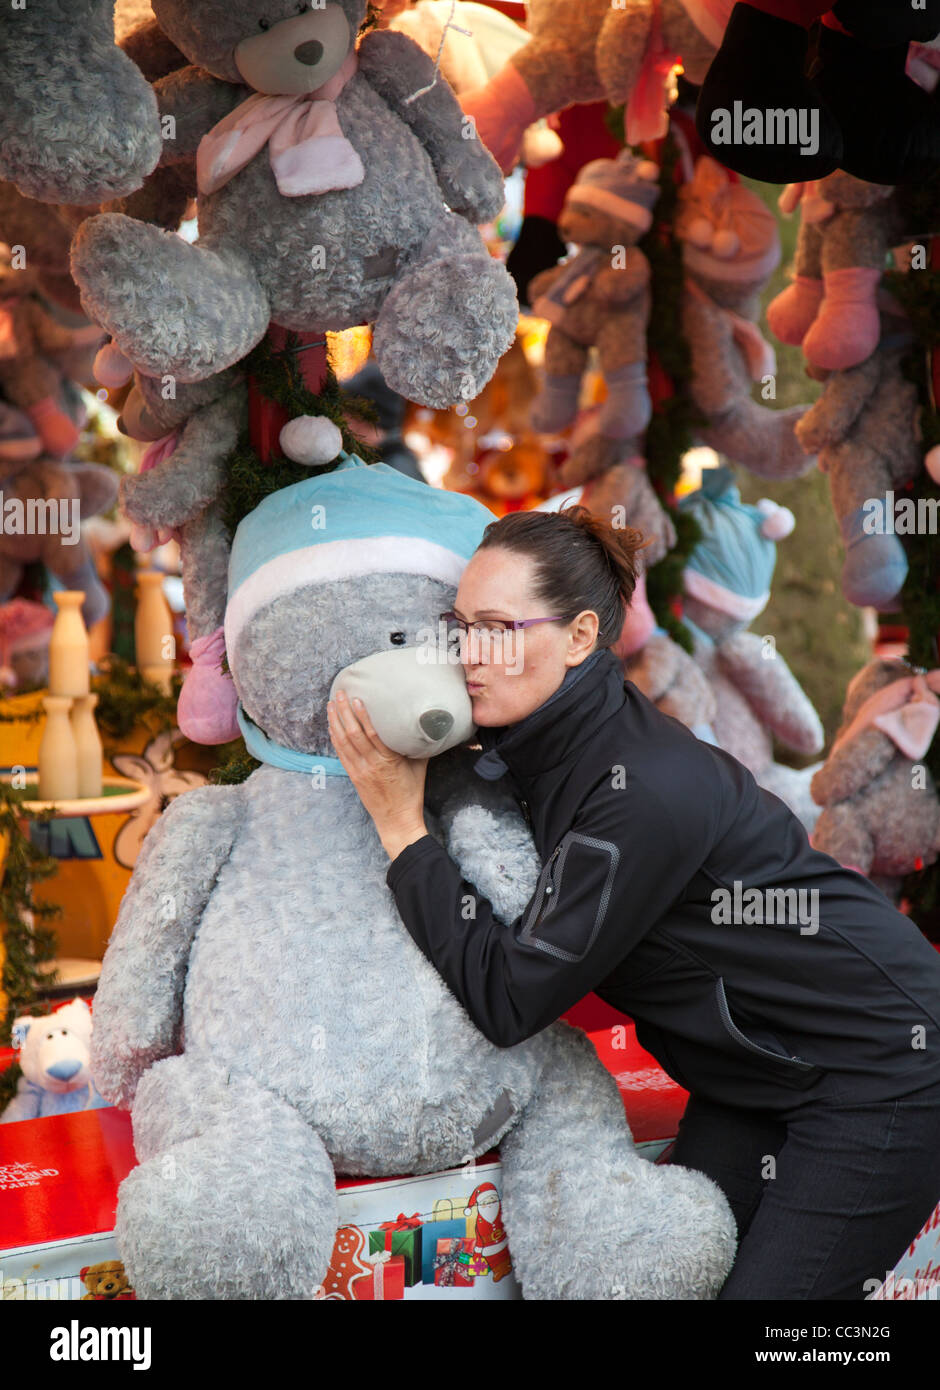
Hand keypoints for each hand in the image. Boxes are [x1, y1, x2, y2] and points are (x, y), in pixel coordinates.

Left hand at [327, 689, 428, 859]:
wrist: (397, 820)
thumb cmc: (411, 792)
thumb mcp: (419, 767)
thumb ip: (418, 746)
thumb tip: (427, 724)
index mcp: (388, 761)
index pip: (372, 734)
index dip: (362, 715)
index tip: (357, 699)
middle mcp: (371, 765)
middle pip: (353, 734)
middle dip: (344, 712)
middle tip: (339, 693)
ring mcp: (360, 771)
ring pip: (343, 742)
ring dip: (335, 722)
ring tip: (331, 704)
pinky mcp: (353, 777)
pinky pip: (341, 754)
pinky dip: (334, 738)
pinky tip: (331, 726)